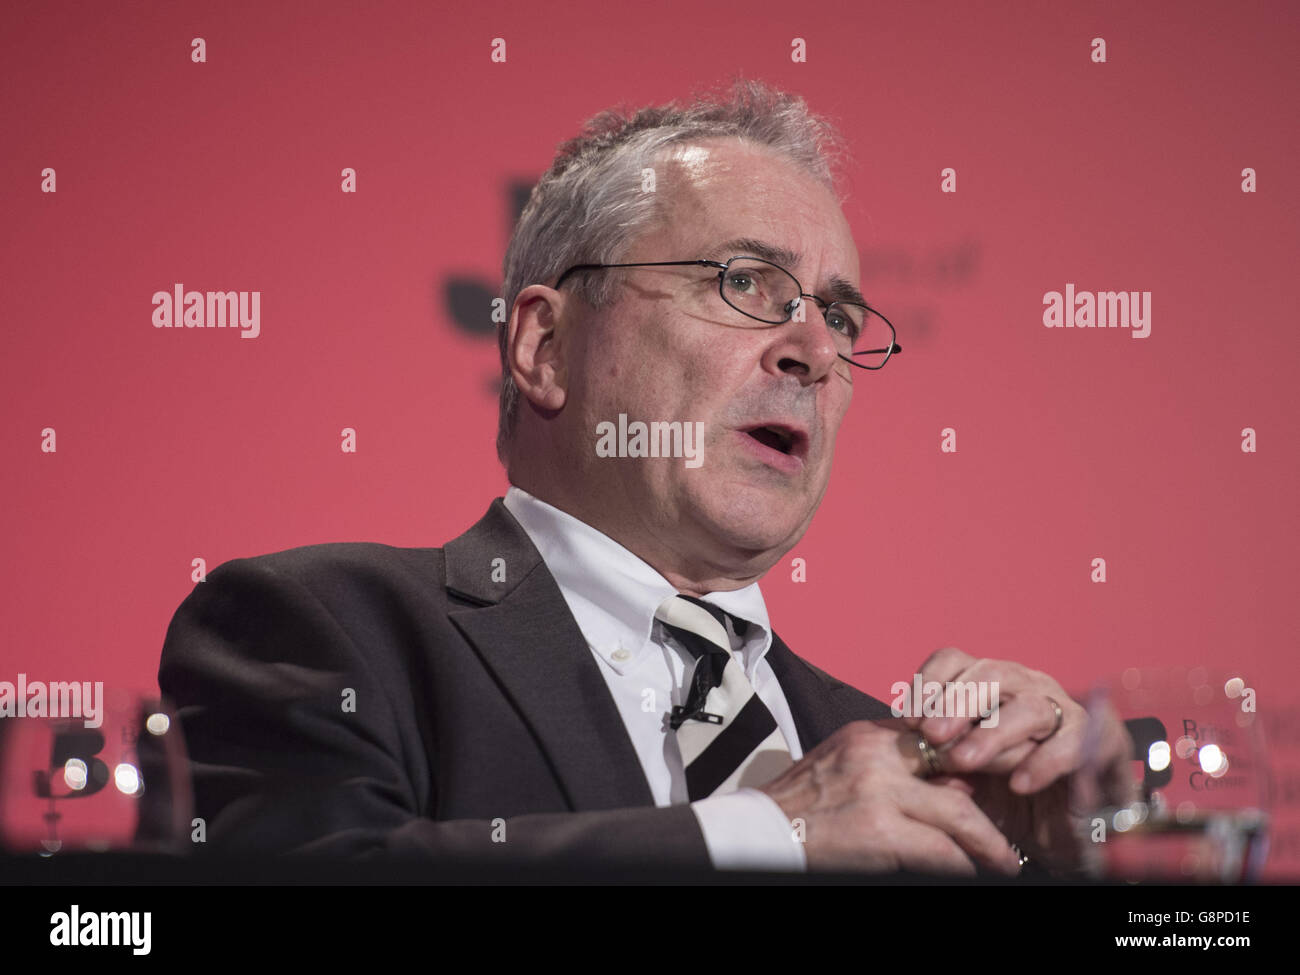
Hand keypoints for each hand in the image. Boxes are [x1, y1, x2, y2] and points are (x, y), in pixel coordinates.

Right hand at [757, 719, 1023, 875]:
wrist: (756, 833)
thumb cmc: (800, 808)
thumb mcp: (847, 771)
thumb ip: (897, 772)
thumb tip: (958, 787)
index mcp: (869, 734)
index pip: (938, 733)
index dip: (978, 754)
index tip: (1007, 771)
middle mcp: (876, 754)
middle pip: (958, 768)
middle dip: (995, 796)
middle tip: (1017, 820)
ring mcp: (878, 791)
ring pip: (959, 813)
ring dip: (990, 843)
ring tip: (1007, 862)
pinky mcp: (878, 830)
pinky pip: (940, 851)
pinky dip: (962, 865)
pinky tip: (972, 873)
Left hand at [902, 647, 1137, 870]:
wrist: (1061, 833)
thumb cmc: (1003, 797)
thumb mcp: (962, 777)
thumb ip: (939, 755)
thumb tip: (910, 744)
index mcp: (989, 684)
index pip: (955, 660)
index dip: (929, 683)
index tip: (906, 717)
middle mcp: (1026, 685)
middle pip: (990, 674)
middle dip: (957, 703)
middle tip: (932, 735)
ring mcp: (1063, 709)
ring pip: (1028, 706)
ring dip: (993, 733)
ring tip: (965, 761)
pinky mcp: (1099, 739)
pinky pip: (1070, 743)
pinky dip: (1044, 762)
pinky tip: (1019, 784)